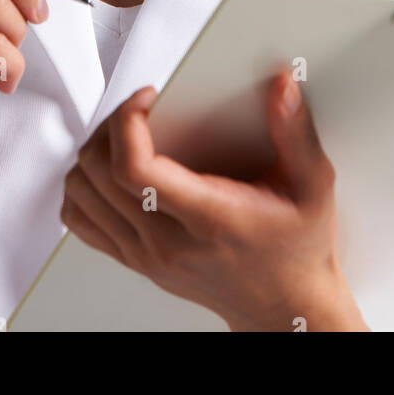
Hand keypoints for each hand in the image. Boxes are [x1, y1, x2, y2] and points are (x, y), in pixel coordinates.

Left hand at [60, 68, 368, 331]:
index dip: (128, 121)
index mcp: (208, 217)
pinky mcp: (136, 262)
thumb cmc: (296, 250)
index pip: (134, 168)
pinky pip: (81, 222)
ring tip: (126, 137)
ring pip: (81, 194)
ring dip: (94, 154)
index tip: (147, 98)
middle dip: (111, 125)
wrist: (285, 307)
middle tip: (140, 111)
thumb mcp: (312, 187)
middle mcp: (167, 241)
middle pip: (98, 172)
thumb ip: (297, 132)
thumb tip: (282, 87)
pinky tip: (111, 172)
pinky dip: (84, 189)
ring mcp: (146, 255)